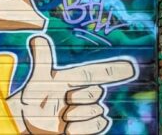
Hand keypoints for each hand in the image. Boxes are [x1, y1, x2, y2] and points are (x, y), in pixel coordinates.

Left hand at [8, 35, 135, 134]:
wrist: (29, 121)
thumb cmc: (33, 98)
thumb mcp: (37, 80)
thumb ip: (42, 60)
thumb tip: (37, 37)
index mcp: (76, 77)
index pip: (99, 71)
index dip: (116, 69)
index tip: (132, 68)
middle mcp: (85, 92)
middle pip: (96, 92)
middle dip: (80, 98)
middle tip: (64, 102)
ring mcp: (87, 110)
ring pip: (98, 109)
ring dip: (79, 115)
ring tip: (63, 118)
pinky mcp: (89, 126)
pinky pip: (100, 124)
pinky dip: (85, 128)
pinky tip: (69, 129)